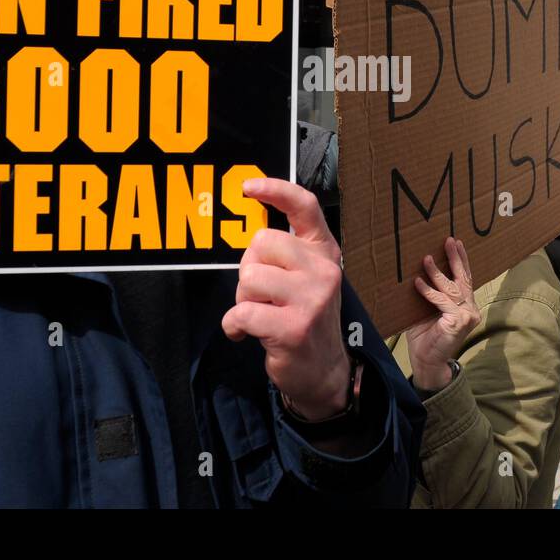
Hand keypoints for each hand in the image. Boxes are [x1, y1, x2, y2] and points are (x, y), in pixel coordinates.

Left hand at [222, 177, 349, 420]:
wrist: (324, 372)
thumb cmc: (305, 319)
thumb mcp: (306, 279)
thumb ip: (286, 253)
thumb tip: (249, 232)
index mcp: (325, 252)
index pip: (304, 206)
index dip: (274, 189)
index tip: (247, 187)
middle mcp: (323, 270)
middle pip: (261, 242)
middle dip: (249, 268)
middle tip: (261, 294)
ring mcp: (311, 298)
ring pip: (249, 276)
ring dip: (243, 298)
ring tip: (259, 314)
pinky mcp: (293, 327)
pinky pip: (241, 312)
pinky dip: (234, 325)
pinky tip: (245, 334)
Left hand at [405, 237, 480, 391]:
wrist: (427, 362)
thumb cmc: (426, 337)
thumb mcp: (427, 311)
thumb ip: (431, 294)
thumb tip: (417, 271)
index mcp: (465, 306)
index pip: (465, 279)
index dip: (462, 261)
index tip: (457, 243)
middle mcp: (470, 309)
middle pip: (464, 279)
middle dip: (456, 258)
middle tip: (449, 240)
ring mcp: (467, 316)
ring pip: (451, 289)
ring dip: (437, 272)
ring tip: (426, 259)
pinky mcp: (459, 322)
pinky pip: (442, 301)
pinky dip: (429, 292)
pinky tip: (418, 282)